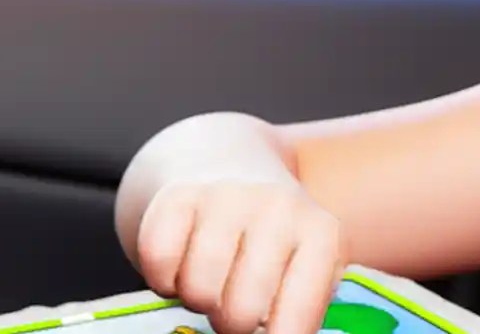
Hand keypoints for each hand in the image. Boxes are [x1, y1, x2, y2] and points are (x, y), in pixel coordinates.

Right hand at [136, 181, 346, 333]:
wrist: (230, 161)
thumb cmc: (273, 238)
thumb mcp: (305, 265)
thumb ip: (298, 307)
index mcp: (321, 233)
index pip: (300, 312)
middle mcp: (279, 208)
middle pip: (243, 310)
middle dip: (233, 323)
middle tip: (235, 307)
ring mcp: (228, 196)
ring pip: (198, 289)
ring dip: (197, 300)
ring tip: (212, 282)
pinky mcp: (179, 195)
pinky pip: (158, 261)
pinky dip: (162, 277)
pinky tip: (183, 262)